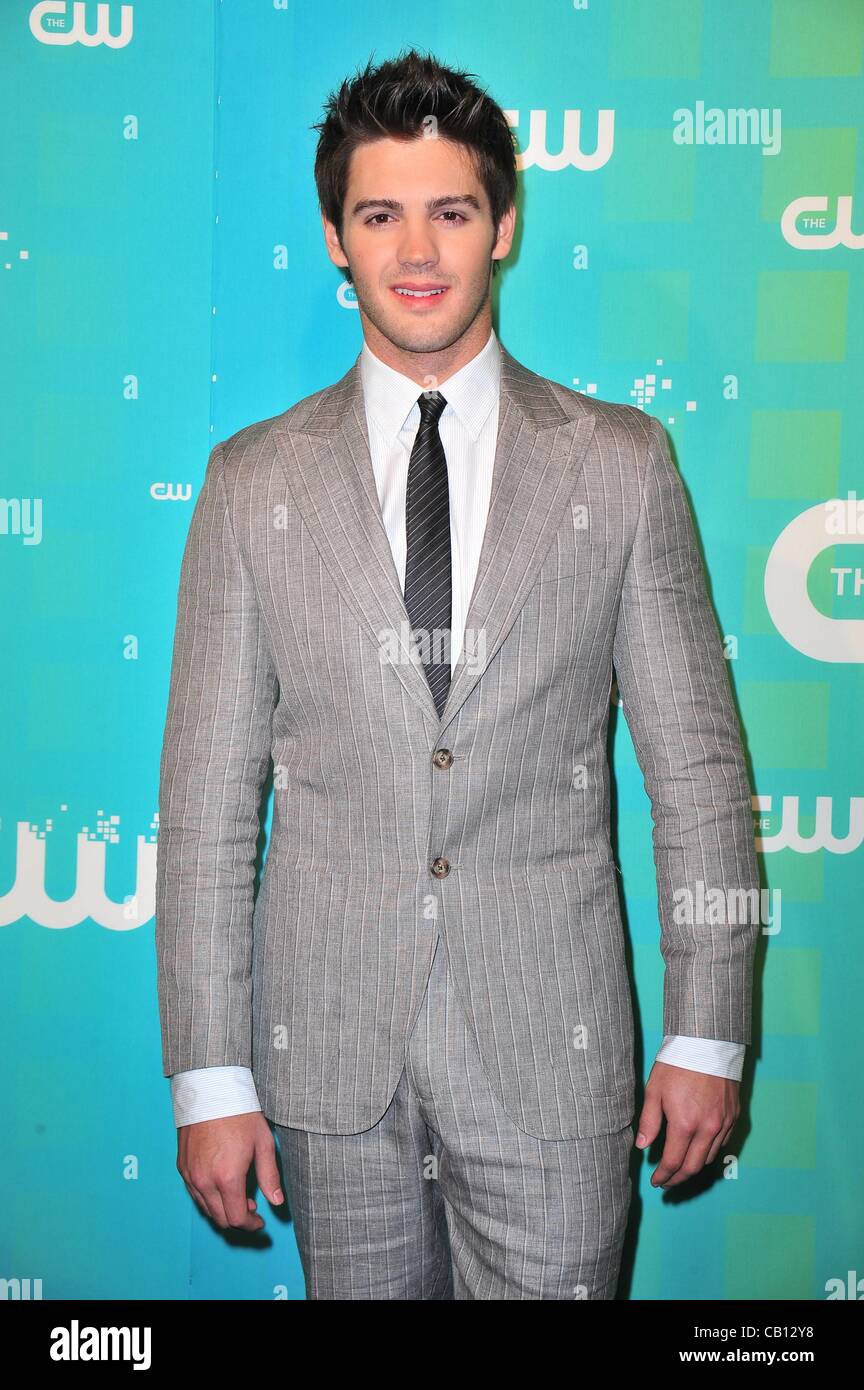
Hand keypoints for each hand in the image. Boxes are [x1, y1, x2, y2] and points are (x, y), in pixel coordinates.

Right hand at [177, 1111, 283, 1230]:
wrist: (211, 1091)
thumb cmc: (240, 1114)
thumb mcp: (262, 1143)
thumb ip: (269, 1176)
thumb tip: (277, 1202)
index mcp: (227, 1178)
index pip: (237, 1218)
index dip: (250, 1225)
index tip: (259, 1221)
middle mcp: (204, 1181)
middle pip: (220, 1219)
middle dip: (237, 1219)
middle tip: (252, 1208)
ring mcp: (190, 1175)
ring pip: (206, 1209)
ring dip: (222, 1209)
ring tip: (237, 1195)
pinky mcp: (182, 1167)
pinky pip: (195, 1193)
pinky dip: (208, 1198)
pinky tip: (220, 1185)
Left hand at [634, 1062, 739, 1188]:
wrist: (707, 1043)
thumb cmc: (677, 1064)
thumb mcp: (654, 1090)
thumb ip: (649, 1121)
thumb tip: (642, 1145)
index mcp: (685, 1124)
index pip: (673, 1162)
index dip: (663, 1175)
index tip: (656, 1181)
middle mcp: (708, 1128)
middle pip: (693, 1167)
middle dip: (678, 1179)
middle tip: (667, 1182)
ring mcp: (724, 1123)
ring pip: (709, 1157)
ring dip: (694, 1167)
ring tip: (681, 1168)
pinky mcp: (734, 1116)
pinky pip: (723, 1143)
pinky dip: (710, 1152)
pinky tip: (700, 1150)